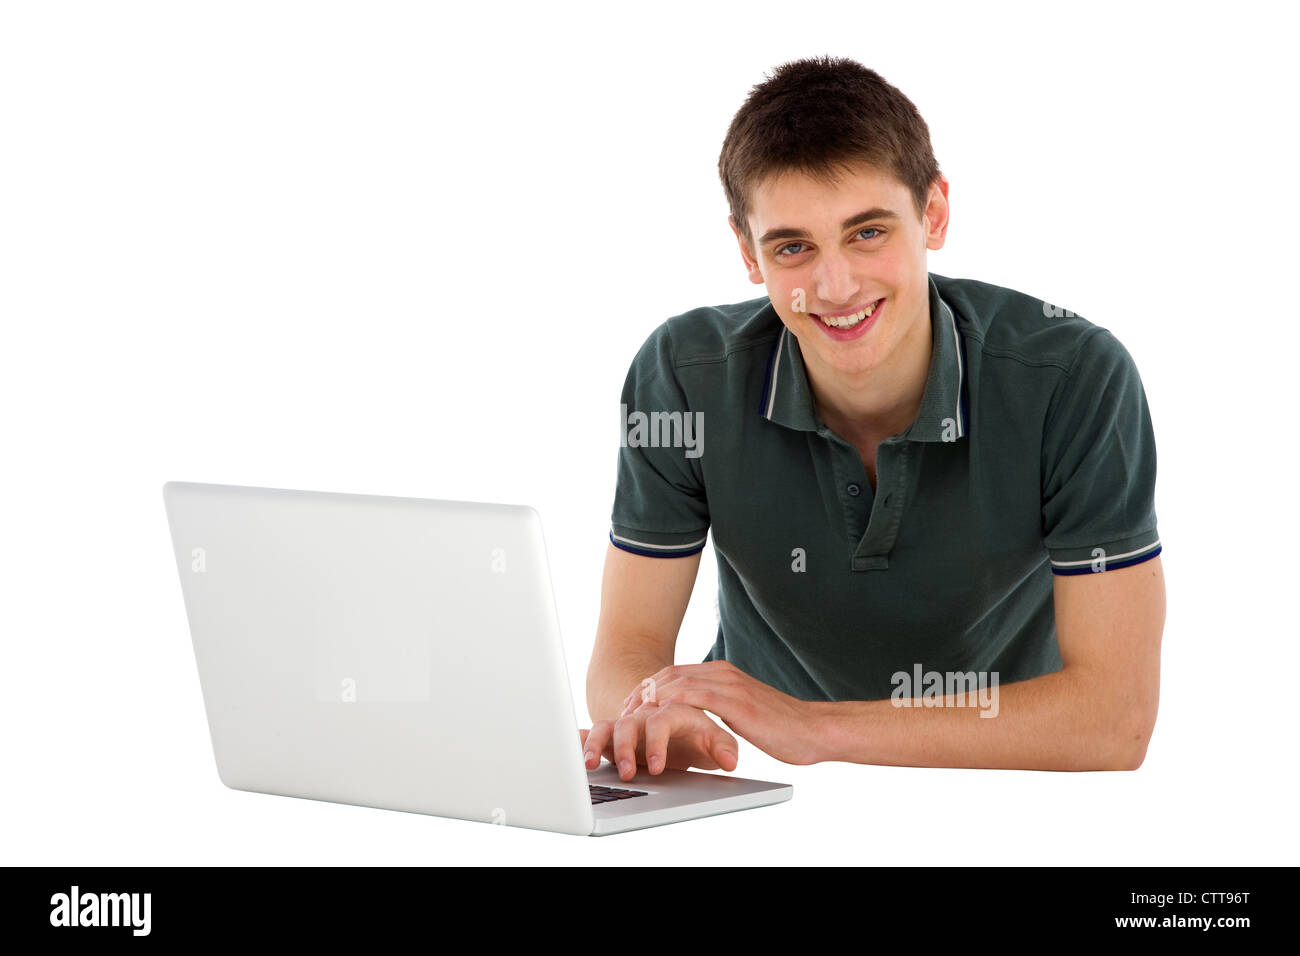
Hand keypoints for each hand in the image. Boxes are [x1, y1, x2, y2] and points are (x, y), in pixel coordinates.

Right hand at [579, 700, 738, 780]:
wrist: (685, 731)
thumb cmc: (701, 736)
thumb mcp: (718, 742)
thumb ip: (724, 748)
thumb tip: (730, 761)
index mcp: (672, 711)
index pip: (660, 721)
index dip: (656, 743)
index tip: (657, 768)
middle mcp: (646, 715)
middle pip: (629, 724)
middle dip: (624, 749)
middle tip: (627, 774)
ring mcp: (628, 725)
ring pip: (606, 727)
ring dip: (595, 744)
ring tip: (590, 764)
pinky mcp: (613, 735)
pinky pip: (594, 733)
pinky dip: (582, 741)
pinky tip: (575, 754)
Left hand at [618, 660, 823, 765]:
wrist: (813, 730)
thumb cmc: (782, 727)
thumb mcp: (743, 713)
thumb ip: (721, 707)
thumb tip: (701, 717)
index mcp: (723, 674)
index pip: (675, 673)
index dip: (649, 688)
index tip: (631, 705)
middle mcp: (723, 673)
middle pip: (669, 674)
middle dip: (642, 692)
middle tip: (623, 711)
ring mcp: (730, 686)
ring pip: (678, 682)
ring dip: (651, 697)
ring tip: (633, 715)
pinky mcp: (737, 702)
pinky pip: (697, 696)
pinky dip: (673, 702)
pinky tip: (658, 714)